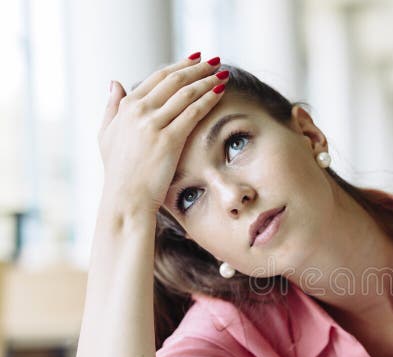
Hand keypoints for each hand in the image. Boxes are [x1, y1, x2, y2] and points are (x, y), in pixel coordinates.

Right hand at [98, 53, 227, 216]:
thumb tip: (115, 82)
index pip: (158, 77)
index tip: (197, 59)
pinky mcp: (168, 140)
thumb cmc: (119, 171)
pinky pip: (192, 112)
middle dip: (198, 68)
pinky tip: (221, 91)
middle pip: (174, 80)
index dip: (180, 66)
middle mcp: (138, 111)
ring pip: (185, 93)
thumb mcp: (107, 135)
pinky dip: (208, 98)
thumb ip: (111, 107)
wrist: (125, 199)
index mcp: (126, 106)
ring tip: (223, 73)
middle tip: (216, 61)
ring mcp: (153, 124)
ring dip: (207, 79)